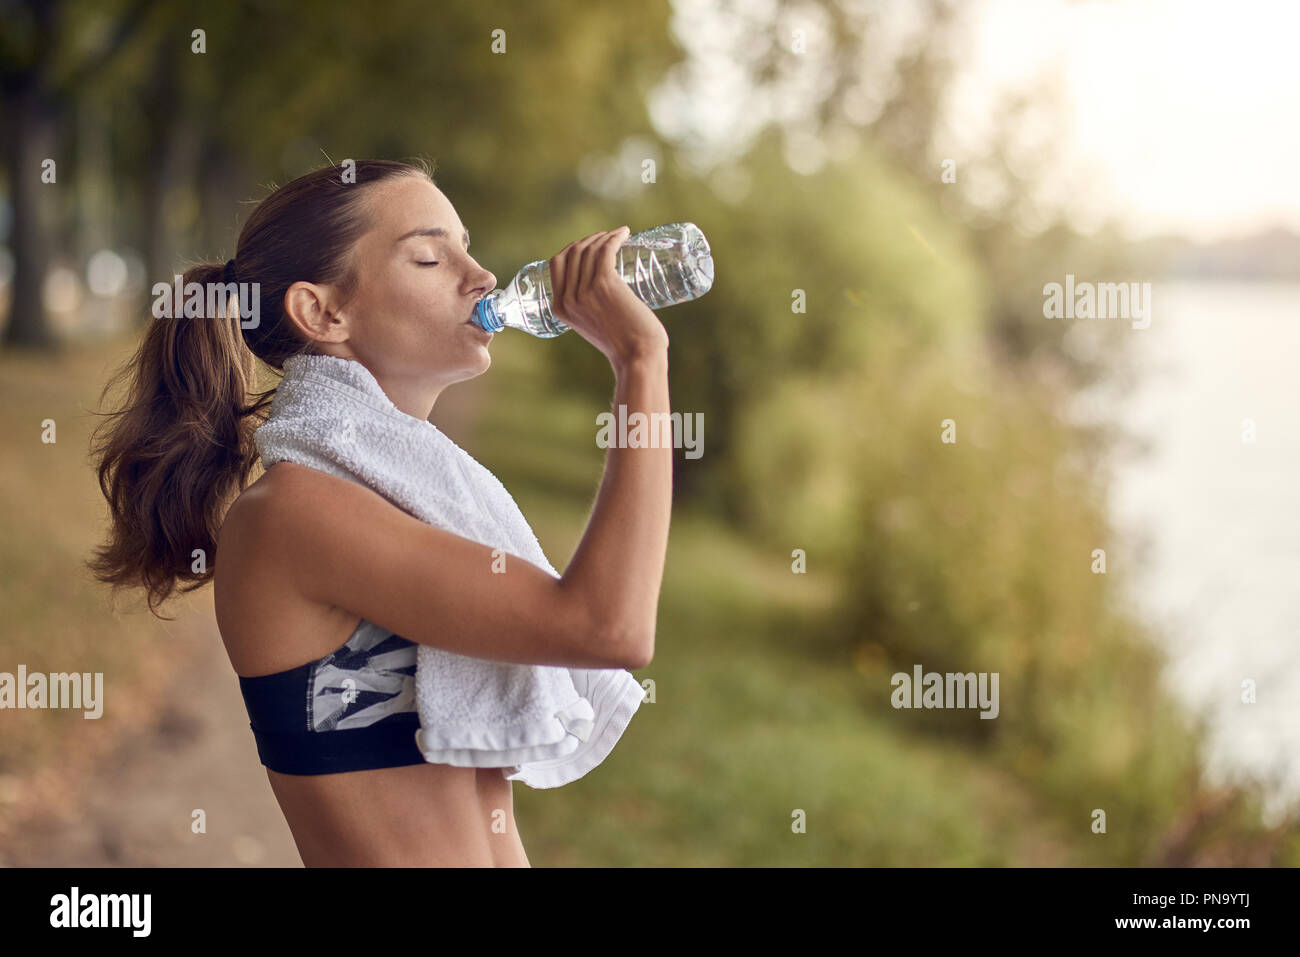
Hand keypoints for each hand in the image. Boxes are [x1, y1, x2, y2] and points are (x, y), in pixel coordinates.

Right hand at [548, 226, 669, 365]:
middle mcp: (568, 298)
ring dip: (604, 236)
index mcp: (560, 309)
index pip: (556, 264)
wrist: (637, 356)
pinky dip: (614, 237)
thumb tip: (603, 294)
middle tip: (609, 238)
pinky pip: (605, 250)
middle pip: (573, 252)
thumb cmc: (625, 344)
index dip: (572, 247)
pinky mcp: (604, 284)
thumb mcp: (595, 326)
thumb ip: (590, 311)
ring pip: (589, 249)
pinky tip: (625, 233)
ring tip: (620, 235)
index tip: (591, 243)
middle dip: (590, 239)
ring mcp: (584, 291)